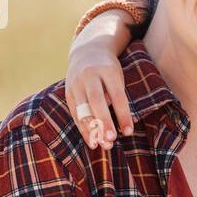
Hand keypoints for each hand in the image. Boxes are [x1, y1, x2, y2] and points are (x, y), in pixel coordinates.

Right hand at [64, 12, 134, 149]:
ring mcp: (76, 83)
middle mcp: (89, 75)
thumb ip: (117, 97)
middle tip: (112, 140)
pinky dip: (83, 128)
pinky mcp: (68, 92)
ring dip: (91, 129)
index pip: (117, 95)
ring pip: (83, 109)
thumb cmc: (108, 70)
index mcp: (107, 70)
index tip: (128, 132)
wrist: (86, 51)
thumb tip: (122, 126)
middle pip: (97, 101)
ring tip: (101, 145)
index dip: (123, 114)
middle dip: (104, 121)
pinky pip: (75, 113)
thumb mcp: (117, 76)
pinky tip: (91, 141)